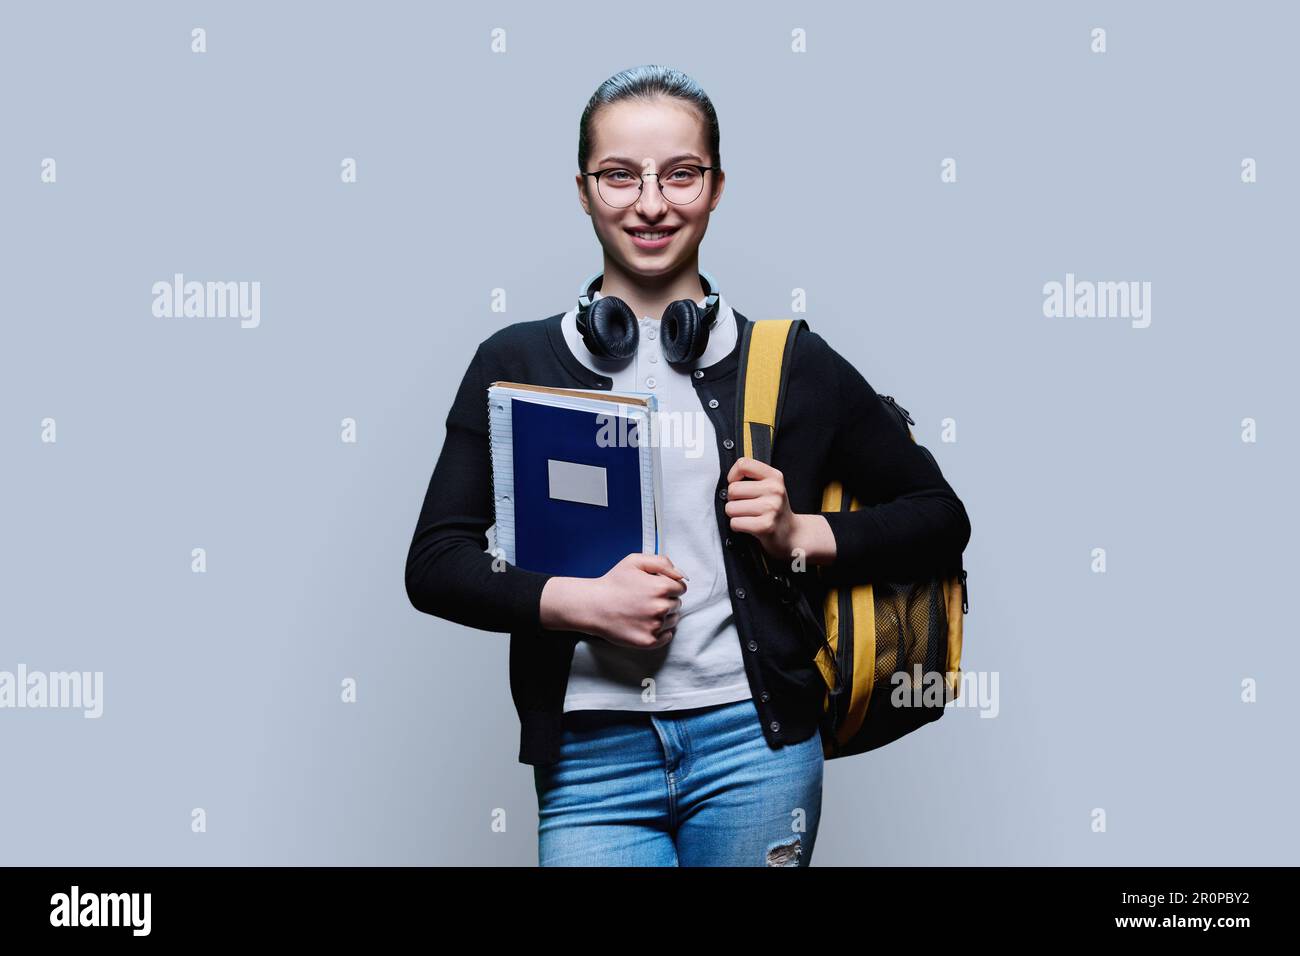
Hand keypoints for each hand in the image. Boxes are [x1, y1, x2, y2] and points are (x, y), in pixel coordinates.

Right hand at [540, 553, 686, 648]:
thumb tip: (681, 575)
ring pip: (673, 620)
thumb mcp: (635, 561)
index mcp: (661, 587)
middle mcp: (661, 607)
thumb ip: (662, 562)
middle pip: (677, 604)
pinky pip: (667, 636)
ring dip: (664, 616)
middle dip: (665, 601)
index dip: (668, 586)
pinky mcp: (648, 641)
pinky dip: (661, 632)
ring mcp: (655, 626)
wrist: (592, 606)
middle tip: (645, 600)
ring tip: (643, 611)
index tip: (654, 588)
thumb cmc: (613, 582)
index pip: (680, 588)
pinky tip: (646, 624)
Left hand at [725, 457, 835, 565]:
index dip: (733, 475)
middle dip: (733, 500)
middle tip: (745, 505)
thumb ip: (751, 478)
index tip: (736, 484)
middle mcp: (775, 490)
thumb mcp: (770, 486)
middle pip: (733, 489)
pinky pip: (735, 523)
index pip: (743, 464)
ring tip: (748, 516)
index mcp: (775, 476)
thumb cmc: (774, 509)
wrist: (791, 533)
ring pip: (731, 508)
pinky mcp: (765, 526)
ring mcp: (771, 508)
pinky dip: (737, 526)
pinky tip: (749, 525)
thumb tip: (728, 480)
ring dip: (735, 515)